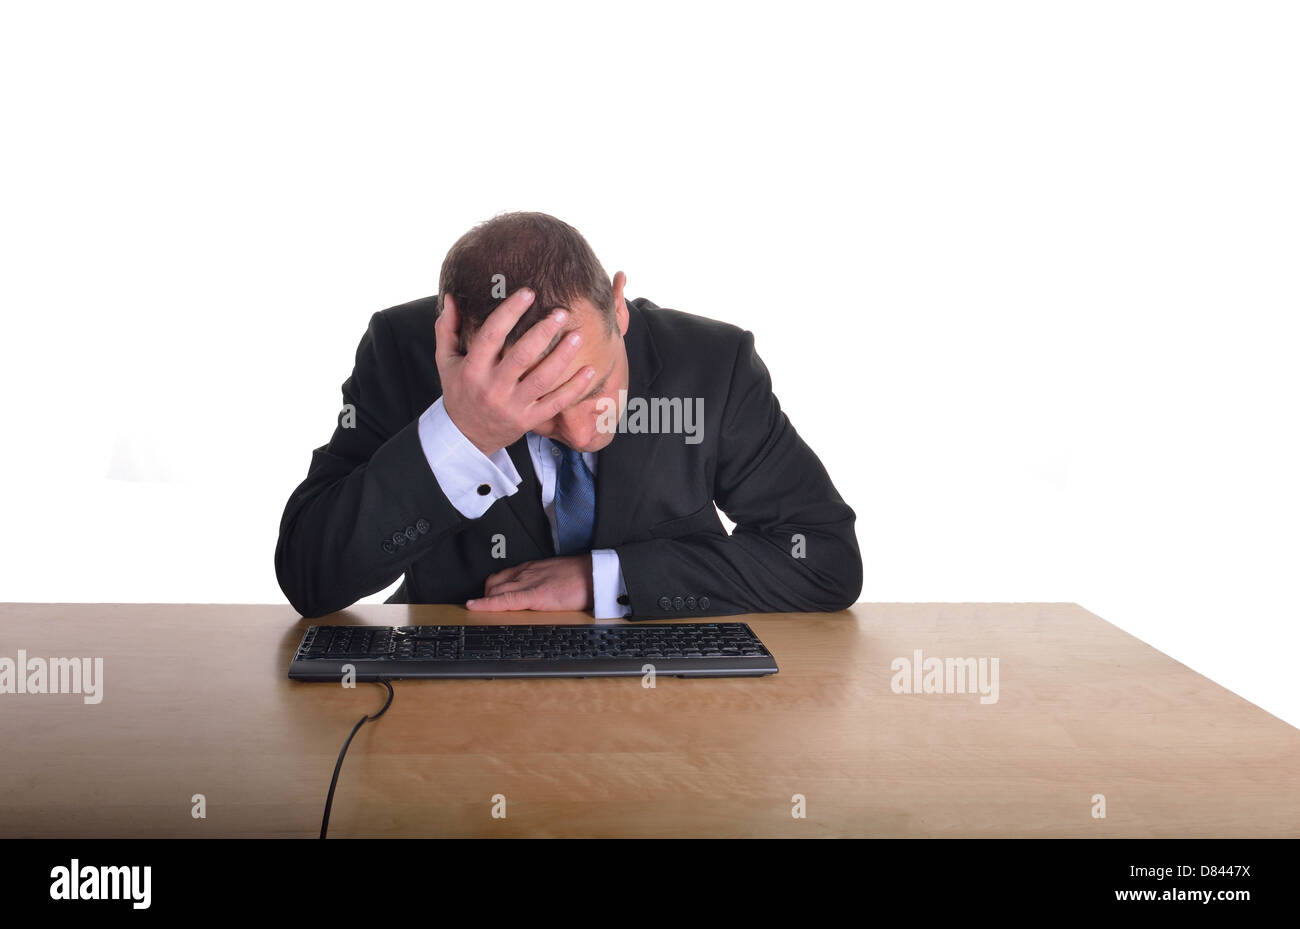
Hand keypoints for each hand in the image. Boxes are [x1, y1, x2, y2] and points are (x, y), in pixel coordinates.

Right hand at [436, 289, 595, 455]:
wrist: (466, 436)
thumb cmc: (459, 391)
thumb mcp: (446, 361)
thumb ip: (446, 328)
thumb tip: (451, 298)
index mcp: (472, 369)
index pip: (492, 335)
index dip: (510, 312)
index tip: (528, 293)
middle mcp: (493, 388)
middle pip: (522, 356)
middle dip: (543, 332)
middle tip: (561, 312)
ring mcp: (513, 406)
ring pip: (542, 379)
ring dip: (562, 357)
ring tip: (577, 336)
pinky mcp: (529, 420)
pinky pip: (555, 404)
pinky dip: (574, 388)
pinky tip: (590, 370)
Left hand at [466, 555, 594, 611]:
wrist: (595, 574)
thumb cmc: (580, 576)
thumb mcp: (555, 575)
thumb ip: (541, 581)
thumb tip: (537, 593)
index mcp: (531, 568)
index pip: (501, 575)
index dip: (488, 588)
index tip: (480, 595)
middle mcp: (525, 572)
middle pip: (493, 583)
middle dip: (484, 596)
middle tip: (482, 608)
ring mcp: (528, 582)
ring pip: (494, 590)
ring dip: (483, 601)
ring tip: (476, 611)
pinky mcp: (534, 595)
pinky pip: (504, 600)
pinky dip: (486, 604)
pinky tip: (475, 607)